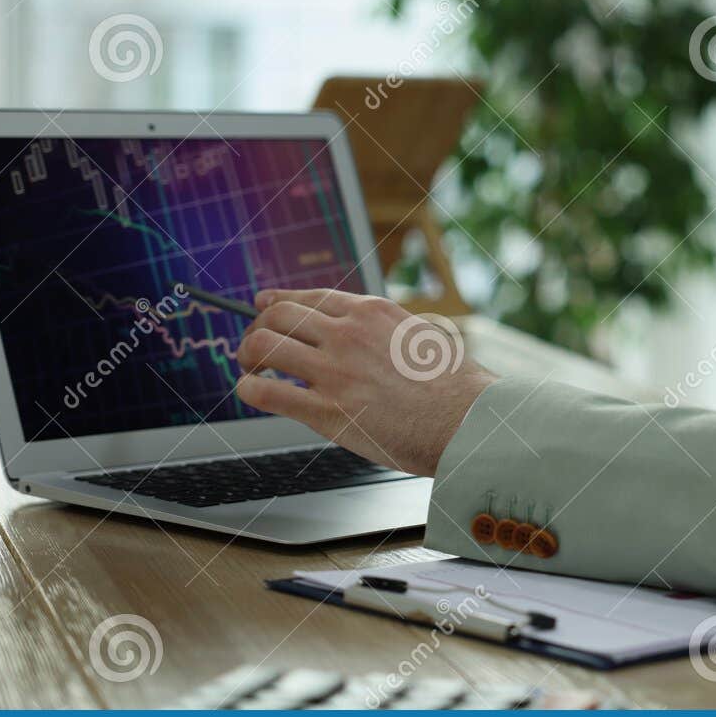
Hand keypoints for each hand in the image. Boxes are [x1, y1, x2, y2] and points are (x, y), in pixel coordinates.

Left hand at [234, 290, 496, 475]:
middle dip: (256, 328)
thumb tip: (375, 338)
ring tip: (249, 370)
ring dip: (247, 356)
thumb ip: (387, 331)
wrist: (467, 419)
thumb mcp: (421, 336)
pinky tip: (249, 392)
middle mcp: (347, 333)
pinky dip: (248, 388)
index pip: (309, 297)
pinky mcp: (327, 410)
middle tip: (253, 346)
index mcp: (372, 312)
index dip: (277, 301)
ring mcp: (335, 370)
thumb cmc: (456, 386)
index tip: (263, 306)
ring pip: (264, 346)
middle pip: (277, 316)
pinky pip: (267, 391)